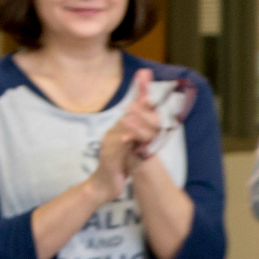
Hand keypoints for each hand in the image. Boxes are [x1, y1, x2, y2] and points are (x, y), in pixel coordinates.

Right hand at [89, 71, 163, 203]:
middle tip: (147, 85)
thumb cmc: (120, 166)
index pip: (134, 107)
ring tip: (146, 103)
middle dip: (140, 99)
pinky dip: (126, 140)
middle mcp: (115, 132)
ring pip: (125, 127)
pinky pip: (119, 147)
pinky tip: (132, 137)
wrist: (104, 186)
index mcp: (122, 128)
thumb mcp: (133, 147)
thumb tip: (154, 120)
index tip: (145, 72)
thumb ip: (141, 134)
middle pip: (131, 112)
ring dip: (137, 117)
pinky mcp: (109, 157)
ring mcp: (110, 143)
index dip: (139, 90)